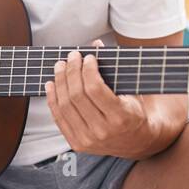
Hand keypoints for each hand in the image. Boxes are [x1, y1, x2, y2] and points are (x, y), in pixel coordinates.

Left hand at [44, 40, 161, 158]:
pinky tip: (52, 84)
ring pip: (65, 106)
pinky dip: (52, 99)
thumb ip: (113, 68)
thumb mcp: (131, 91)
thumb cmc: (134, 113)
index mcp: (120, 117)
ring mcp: (88, 139)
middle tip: (71, 57)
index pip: (95, 89)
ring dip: (60, 82)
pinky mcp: (77, 144)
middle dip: (72, 71)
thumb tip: (96, 44)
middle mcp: (103, 131)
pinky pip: (58, 118)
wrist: (137, 142)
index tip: (88, 57)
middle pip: (77, 96)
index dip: (88, 70)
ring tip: (60, 67)